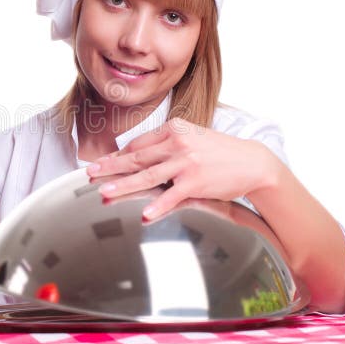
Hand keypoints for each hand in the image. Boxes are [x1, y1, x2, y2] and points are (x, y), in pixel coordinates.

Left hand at [86, 118, 277, 220]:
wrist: (254, 163)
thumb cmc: (221, 153)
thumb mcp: (193, 138)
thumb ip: (168, 143)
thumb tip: (141, 154)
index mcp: (174, 128)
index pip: (139, 144)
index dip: (118, 156)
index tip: (101, 163)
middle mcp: (177, 142)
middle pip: (136, 158)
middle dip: (110, 167)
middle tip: (90, 173)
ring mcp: (186, 162)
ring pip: (147, 176)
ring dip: (124, 185)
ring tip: (105, 193)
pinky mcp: (196, 181)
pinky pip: (172, 196)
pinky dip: (158, 206)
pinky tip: (145, 215)